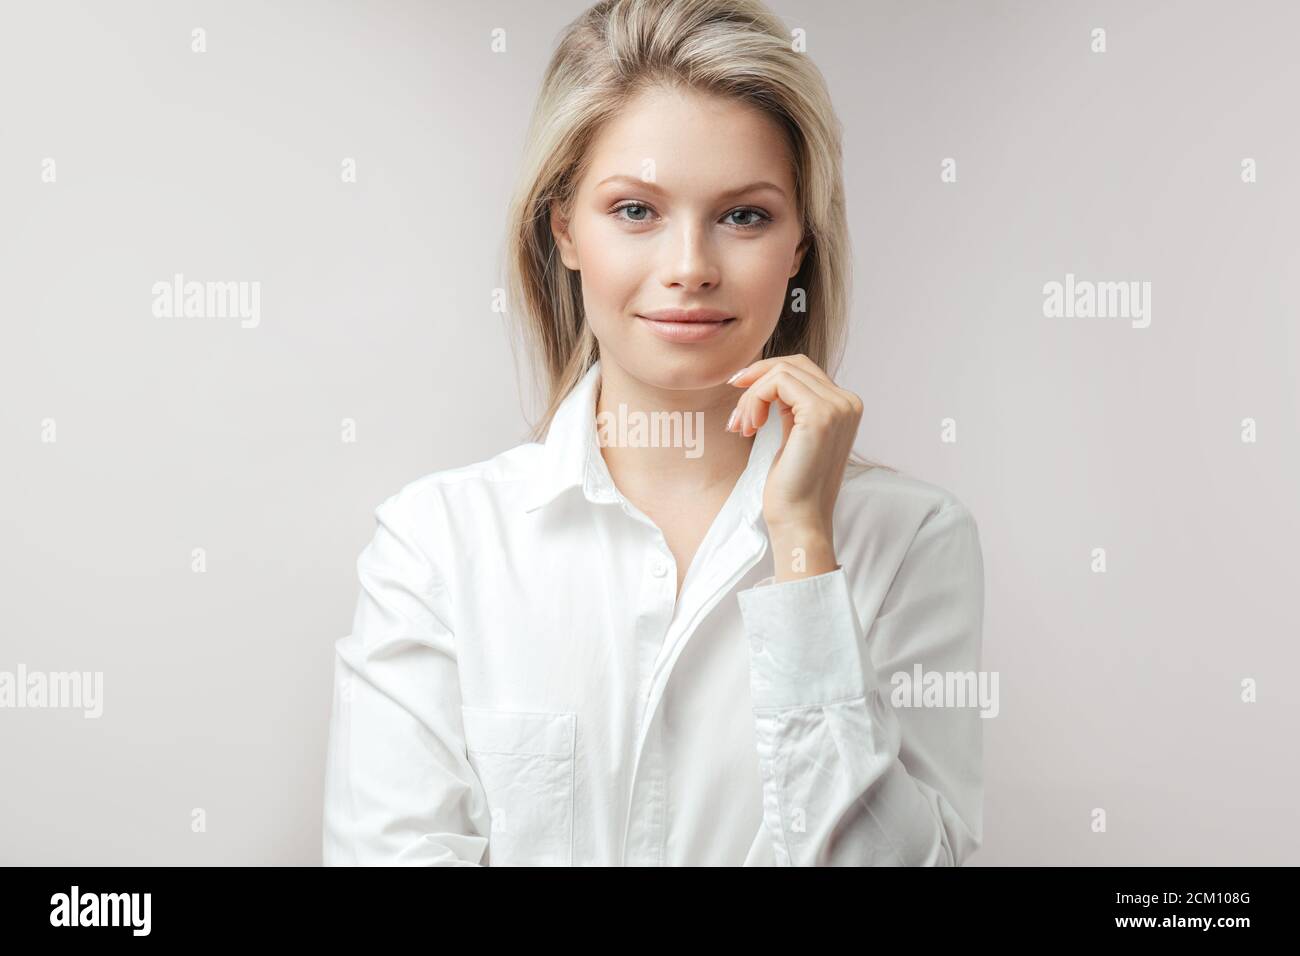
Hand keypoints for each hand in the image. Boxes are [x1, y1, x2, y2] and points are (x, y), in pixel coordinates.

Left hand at [727, 354, 862, 580]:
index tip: (739, 395)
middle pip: (793, 364)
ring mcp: (837, 407)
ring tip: (742, 427)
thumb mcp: (794, 436)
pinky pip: (778, 382)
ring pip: (782, 372)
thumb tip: (764, 378)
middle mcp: (847, 402)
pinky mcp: (819, 415)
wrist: (799, 521)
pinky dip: (755, 399)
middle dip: (756, 382)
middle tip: (737, 415)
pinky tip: (750, 427)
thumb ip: (791, 406)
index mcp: (845, 407)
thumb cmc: (792, 487)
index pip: (803, 369)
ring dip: (751, 396)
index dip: (766, 376)